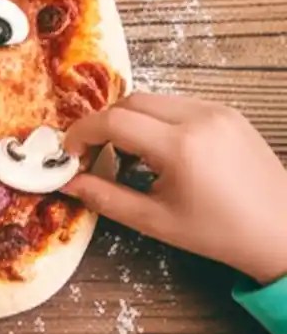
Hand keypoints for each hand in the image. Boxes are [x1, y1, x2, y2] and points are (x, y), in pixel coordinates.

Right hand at [63, 93, 286, 284]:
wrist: (283, 231)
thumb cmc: (220, 233)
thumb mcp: (155, 221)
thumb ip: (105, 197)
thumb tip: (68, 183)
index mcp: (180, 147)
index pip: (114, 120)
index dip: (82, 133)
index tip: (70, 153)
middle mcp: (200, 118)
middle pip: (130, 101)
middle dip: (104, 124)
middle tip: (93, 154)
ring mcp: (218, 111)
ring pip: (154, 101)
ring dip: (130, 121)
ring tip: (128, 156)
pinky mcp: (229, 113)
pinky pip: (178, 106)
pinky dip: (157, 121)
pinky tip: (159, 152)